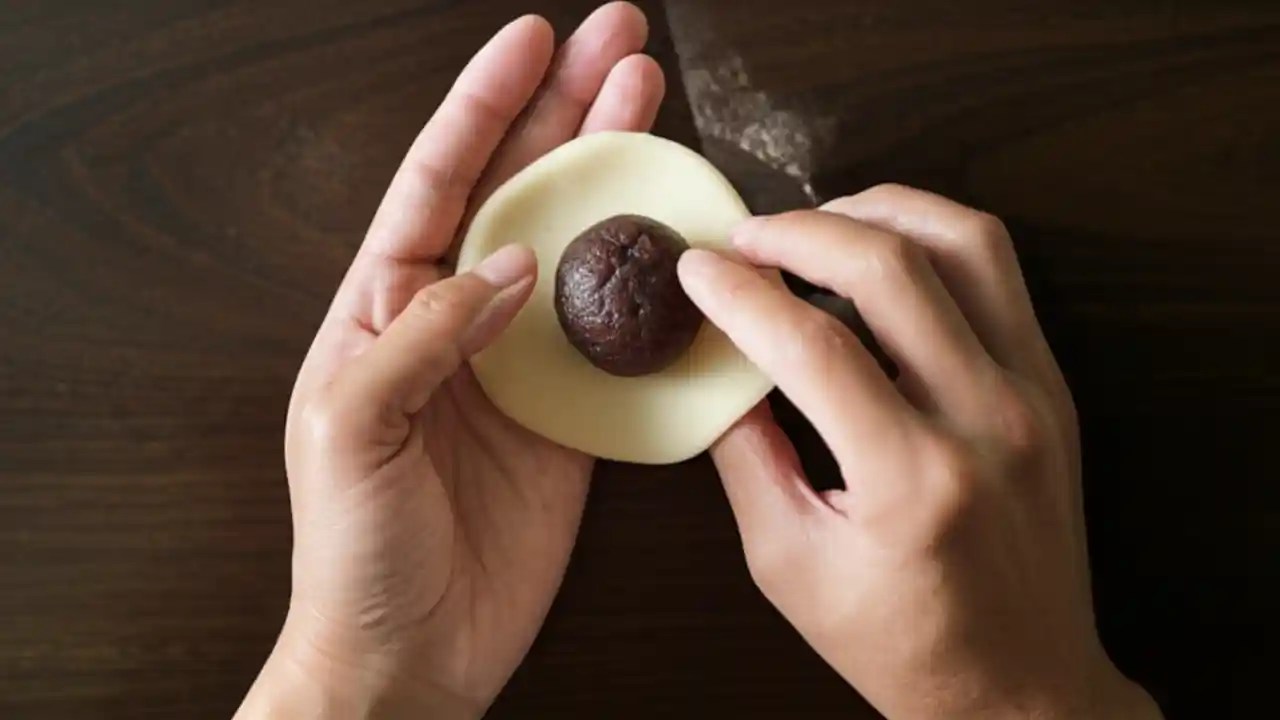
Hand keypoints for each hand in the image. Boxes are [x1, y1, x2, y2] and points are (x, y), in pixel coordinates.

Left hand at [236, 5, 663, 717]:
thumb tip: (505, 264)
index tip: (530, 43)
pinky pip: (615, 333)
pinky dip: (648, 283)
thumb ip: (421, 337)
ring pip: (576, 247)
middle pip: (518, 191)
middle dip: (566, 111)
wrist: (409, 652)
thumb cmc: (351, 552)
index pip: (436, 183)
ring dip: (614, 175)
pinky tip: (676, 237)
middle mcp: (455, 322)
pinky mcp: (569, 415)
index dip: (483, 108)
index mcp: (384, 311)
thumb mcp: (350, 432)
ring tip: (651, 105)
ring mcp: (518, 364)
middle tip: (619, 45)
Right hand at [678, 185, 1161, 719]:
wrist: (1023, 686)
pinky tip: (878, 253)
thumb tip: (717, 368)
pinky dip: (929, 239)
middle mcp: (987, 420)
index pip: (812, 344)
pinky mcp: (1052, 385)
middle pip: (891, 265)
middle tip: (744, 239)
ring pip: (965, 240)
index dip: (739, 294)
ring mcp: (1034, 394)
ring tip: (813, 226)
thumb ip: (746, 458)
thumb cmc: (903, 645)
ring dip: (877, 211)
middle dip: (799, 230)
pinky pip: (997, 272)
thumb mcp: (791, 567)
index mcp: (913, 480)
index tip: (695, 270)